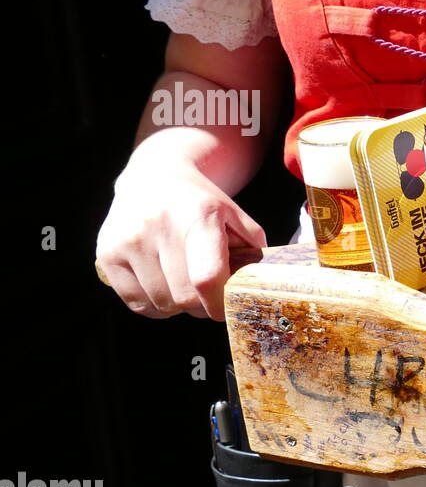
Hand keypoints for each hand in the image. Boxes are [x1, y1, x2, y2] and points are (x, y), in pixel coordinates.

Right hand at [96, 160, 265, 320]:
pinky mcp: (107, 254)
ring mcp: (129, 241)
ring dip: (177, 307)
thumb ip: (253, 251)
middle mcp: (160, 227)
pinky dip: (154, 307)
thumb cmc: (200, 204)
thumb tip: (258, 287)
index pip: (207, 277)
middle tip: (206, 295)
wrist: (153, 177)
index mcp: (199, 217)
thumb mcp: (234, 216)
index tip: (225, 308)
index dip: (219, 304)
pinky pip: (136, 304)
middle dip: (201, 306)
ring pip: (161, 304)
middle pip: (184, 297)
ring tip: (183, 286)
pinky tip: (162, 289)